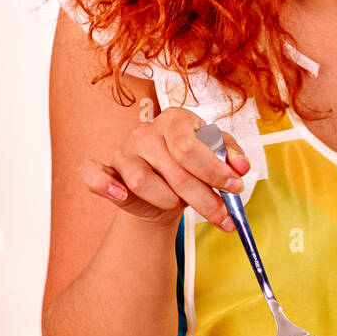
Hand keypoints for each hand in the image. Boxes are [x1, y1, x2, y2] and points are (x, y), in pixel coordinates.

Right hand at [78, 106, 250, 231]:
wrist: (164, 188)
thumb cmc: (191, 167)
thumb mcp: (216, 157)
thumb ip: (231, 157)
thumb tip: (242, 167)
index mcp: (176, 120)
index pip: (191, 146)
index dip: (215, 171)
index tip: (235, 188)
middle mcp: (146, 132)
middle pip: (174, 168)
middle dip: (203, 197)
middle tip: (223, 216)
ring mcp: (124, 151)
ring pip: (142, 181)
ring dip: (167, 200)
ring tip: (178, 204)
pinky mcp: (106, 170)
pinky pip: (94, 176)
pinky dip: (105, 186)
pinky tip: (121, 195)